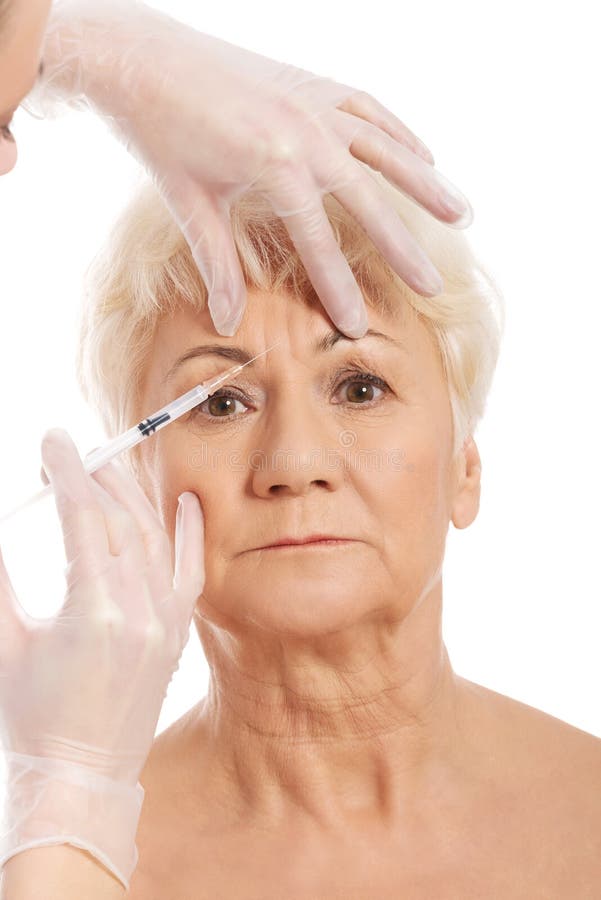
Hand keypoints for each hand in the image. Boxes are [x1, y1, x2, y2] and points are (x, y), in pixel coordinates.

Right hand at [0, 428, 203, 886]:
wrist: (80, 777)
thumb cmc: (32, 715)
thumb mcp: (5, 643)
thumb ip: (0, 582)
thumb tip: (0, 528)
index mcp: (92, 610)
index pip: (83, 518)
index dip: (67, 473)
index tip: (54, 441)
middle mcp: (138, 611)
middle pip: (120, 520)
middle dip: (96, 477)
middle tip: (75, 450)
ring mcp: (164, 622)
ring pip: (152, 538)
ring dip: (131, 496)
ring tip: (111, 464)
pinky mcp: (177, 635)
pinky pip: (189, 572)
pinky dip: (189, 534)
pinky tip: (186, 501)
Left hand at [33, 1, 471, 337]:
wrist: (144, 57)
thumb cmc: (161, 132)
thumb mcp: (189, 203)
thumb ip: (216, 263)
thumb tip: (228, 322)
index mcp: (274, 165)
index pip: (318, 240)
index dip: (338, 285)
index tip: (358, 323)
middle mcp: (307, 132)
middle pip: (369, 200)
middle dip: (402, 248)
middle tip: (432, 286)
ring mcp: (315, 103)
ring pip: (386, 149)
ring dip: (425, 185)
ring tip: (461, 216)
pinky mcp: (314, 85)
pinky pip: (371, 110)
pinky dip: (400, 134)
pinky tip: (424, 157)